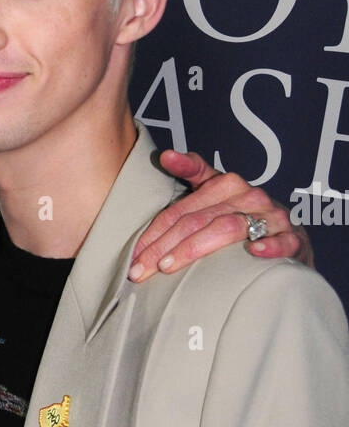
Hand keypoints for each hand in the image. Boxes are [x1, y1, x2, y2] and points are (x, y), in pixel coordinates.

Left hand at [129, 150, 312, 281]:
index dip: (154, 233)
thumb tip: (165, 155)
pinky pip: (282, 240)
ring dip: (195, 248)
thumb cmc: (244, 215)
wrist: (289, 236)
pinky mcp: (293, 238)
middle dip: (164, 247)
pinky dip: (268, 246)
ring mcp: (272, 217)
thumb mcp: (218, 191)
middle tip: (139, 271)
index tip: (133, 255)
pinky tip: (252, 253)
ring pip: (228, 228)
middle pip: (197, 221)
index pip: (181, 211)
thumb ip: (193, 172)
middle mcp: (248, 197)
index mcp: (226, 184)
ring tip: (168, 266)